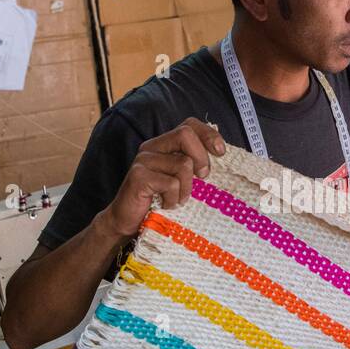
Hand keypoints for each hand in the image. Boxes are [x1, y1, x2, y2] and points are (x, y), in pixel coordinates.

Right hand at [97, 118, 225, 237]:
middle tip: (203, 178)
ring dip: (186, 189)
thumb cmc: (160, 202)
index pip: (189, 125)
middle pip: (185, 134)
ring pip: (182, 164)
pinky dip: (174, 199)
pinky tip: (166, 206)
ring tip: (177, 200)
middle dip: (201, 157)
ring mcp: (143, 160)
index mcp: (164, 145)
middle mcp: (152, 147)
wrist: (128, 224)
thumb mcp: (182, 180)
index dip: (208, 135)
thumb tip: (221, 155)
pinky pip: (171, 183)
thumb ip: (194, 165)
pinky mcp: (139, 176)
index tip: (221, 153)